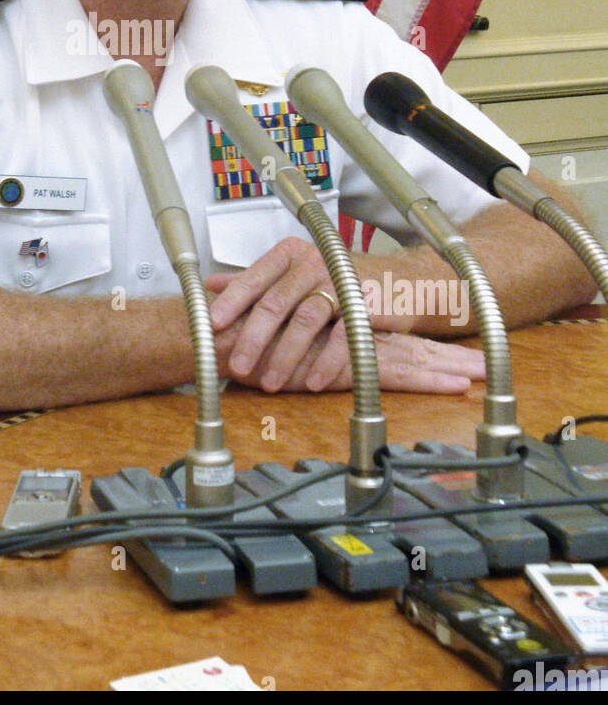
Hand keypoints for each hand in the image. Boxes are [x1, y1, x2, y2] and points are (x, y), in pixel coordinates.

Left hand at [207, 237, 349, 390]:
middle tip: (237, 367)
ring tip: (269, 383)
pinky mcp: (363, 305)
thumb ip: (255, 279)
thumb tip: (210, 284)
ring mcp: (339, 282)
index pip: (254, 278)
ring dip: (285, 356)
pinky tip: (312, 383)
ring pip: (304, 321)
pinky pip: (341, 336)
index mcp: (290, 254)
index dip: (232, 302)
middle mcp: (312, 262)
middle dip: (253, 338)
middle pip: (275, 302)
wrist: (396, 281)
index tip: (212, 325)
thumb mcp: (293, 273)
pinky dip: (325, 362)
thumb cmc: (335, 280)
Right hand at [262, 325, 485, 393]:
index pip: (386, 328)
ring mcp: (352, 343)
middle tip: (484, 360)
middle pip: (407, 338)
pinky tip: (457, 386)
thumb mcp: (271, 331)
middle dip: (445, 350)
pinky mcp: (349, 361)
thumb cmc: (240, 334)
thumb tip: (276, 319)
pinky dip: (429, 379)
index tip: (448, 342)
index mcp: (337, 322)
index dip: (418, 333)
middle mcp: (349, 327)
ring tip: (482, 375)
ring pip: (411, 354)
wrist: (221, 336)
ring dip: (448, 364)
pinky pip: (396, 372)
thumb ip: (281, 322)